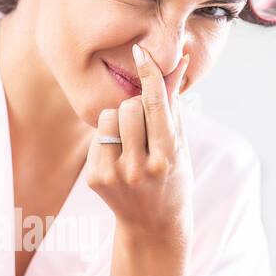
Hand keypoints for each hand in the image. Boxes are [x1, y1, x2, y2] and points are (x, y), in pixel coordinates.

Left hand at [86, 44, 192, 239]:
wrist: (153, 224)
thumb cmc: (172, 177)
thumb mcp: (181, 145)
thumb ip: (174, 105)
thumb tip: (178, 62)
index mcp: (166, 158)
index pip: (155, 106)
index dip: (148, 75)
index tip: (139, 51)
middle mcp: (138, 168)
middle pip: (128, 107)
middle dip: (136, 106)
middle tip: (146, 125)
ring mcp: (114, 175)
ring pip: (108, 117)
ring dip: (119, 120)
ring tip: (132, 140)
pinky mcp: (94, 179)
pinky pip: (97, 136)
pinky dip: (108, 139)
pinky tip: (120, 157)